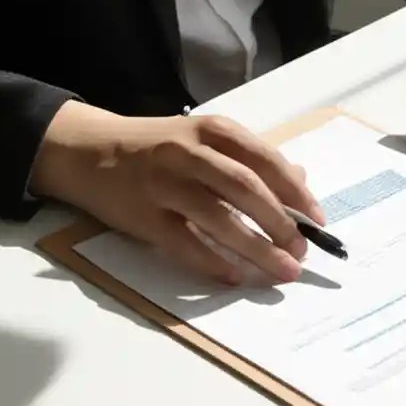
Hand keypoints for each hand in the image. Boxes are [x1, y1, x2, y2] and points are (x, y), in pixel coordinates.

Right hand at [30, 101, 323, 285]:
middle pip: (244, 187)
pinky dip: (211, 260)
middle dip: (279, 221)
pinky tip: (234, 275)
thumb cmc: (158, 148)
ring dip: (255, 246)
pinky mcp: (140, 214)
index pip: (264, 159)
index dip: (294, 192)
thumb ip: (250, 160)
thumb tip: (300, 182)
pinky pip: (182, 242)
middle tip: (300, 250)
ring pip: (217, 216)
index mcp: (212, 130)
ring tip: (280, 268)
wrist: (88, 151)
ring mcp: (162, 183)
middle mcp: (188, 152)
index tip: (317, 220)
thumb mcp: (205, 140)